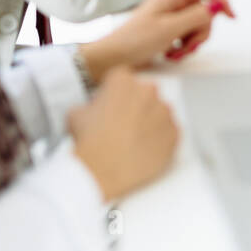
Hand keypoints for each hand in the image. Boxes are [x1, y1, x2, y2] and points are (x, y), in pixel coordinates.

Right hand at [68, 67, 178, 201]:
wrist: (101, 171)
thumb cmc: (89, 142)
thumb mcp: (76, 113)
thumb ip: (91, 104)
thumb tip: (94, 110)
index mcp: (123, 80)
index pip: (123, 80)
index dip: (115, 95)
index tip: (112, 106)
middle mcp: (148, 91)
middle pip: (144, 94)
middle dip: (135, 107)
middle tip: (123, 125)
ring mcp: (164, 112)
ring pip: (159, 113)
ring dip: (150, 122)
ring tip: (133, 140)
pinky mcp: (174, 134)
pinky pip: (170, 133)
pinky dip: (160, 140)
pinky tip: (144, 150)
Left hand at [82, 0, 232, 77]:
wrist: (115, 57)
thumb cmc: (135, 41)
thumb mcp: (170, 29)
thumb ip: (195, 17)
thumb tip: (214, 9)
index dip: (222, 1)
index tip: (231, 17)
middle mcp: (174, 1)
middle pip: (205, 12)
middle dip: (200, 32)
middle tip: (186, 45)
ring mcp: (172, 14)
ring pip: (198, 26)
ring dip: (191, 42)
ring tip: (175, 52)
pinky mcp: (170, 27)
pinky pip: (188, 34)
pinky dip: (184, 45)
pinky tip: (171, 52)